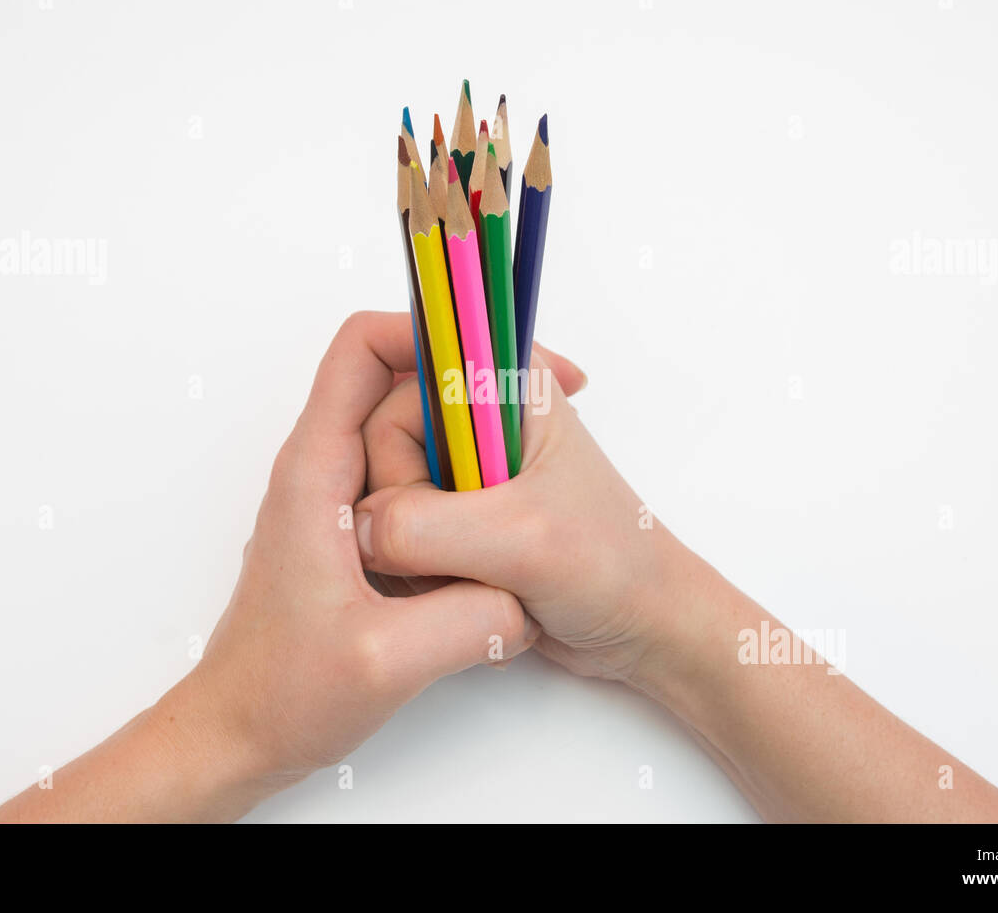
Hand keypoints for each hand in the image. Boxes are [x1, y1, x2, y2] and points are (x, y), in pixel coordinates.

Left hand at [0, 312, 545, 821]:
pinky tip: (489, 543)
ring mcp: (344, 501)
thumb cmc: (281, 693)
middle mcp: (326, 471)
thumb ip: (467, 618)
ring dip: (468, 456)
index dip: (436, 333)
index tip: (499, 362)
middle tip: (524, 447)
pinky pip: (420, 485)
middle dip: (468, 403)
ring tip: (512, 504)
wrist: (239, 735)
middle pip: (403, 387)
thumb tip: (525, 592)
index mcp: (316, 471)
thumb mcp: (387, 661)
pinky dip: (460, 495)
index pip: (366, 347)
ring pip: (417, 438)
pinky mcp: (363, 533)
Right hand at [353, 344, 700, 686]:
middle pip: (379, 440)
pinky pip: (396, 536)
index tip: (421, 497)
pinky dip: (416, 571)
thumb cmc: (612, 566)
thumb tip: (356, 529)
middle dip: (402, 508)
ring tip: (470, 580)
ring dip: (409, 550)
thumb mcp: (520, 540)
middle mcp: (475, 419)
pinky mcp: (452, 520)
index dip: (394, 433)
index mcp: (501, 384)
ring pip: (381, 495)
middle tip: (456, 553)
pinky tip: (461, 595)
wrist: (641, 626)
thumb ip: (428, 525)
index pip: (401, 371)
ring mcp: (461, 472)